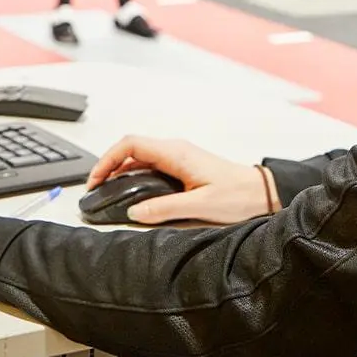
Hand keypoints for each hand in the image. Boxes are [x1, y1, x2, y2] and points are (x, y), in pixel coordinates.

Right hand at [86, 136, 270, 224]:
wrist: (260, 192)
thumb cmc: (238, 195)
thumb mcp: (199, 206)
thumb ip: (165, 208)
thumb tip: (135, 212)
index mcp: (176, 154)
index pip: (130, 145)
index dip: (107, 160)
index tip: (95, 179)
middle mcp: (175, 150)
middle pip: (130, 148)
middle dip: (108, 165)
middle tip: (95, 188)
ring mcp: (178, 156)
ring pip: (139, 156)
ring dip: (120, 170)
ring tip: (107, 191)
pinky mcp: (181, 165)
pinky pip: (150, 164)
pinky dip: (133, 174)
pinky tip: (130, 192)